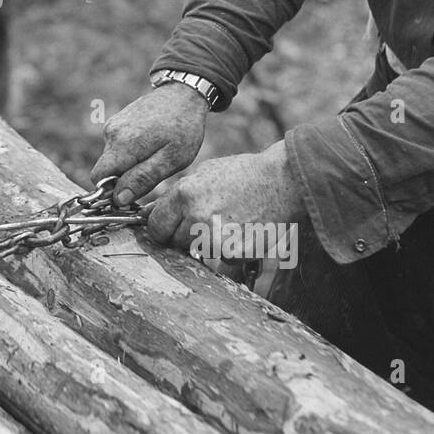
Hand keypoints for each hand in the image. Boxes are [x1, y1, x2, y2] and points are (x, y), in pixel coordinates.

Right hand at [91, 83, 208, 204]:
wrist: (183, 94)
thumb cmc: (183, 128)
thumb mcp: (172, 159)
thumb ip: (143, 179)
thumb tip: (119, 198)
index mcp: (124, 145)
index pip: (99, 178)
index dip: (110, 191)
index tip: (132, 194)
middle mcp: (112, 133)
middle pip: (105, 169)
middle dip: (122, 178)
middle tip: (150, 174)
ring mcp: (113, 125)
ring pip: (111, 159)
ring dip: (127, 165)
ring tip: (154, 156)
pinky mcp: (117, 121)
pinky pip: (116, 146)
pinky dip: (129, 152)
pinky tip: (149, 145)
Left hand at [142, 142, 308, 292]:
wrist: (283, 181)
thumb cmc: (243, 174)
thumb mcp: (203, 174)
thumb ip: (177, 196)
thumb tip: (150, 214)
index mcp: (184, 195)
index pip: (156, 226)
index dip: (162, 227)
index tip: (169, 227)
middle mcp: (196, 217)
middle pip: (174, 242)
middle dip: (183, 236)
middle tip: (202, 224)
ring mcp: (215, 238)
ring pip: (197, 252)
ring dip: (206, 244)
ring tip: (225, 224)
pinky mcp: (234, 253)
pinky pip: (220, 260)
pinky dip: (228, 251)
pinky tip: (240, 232)